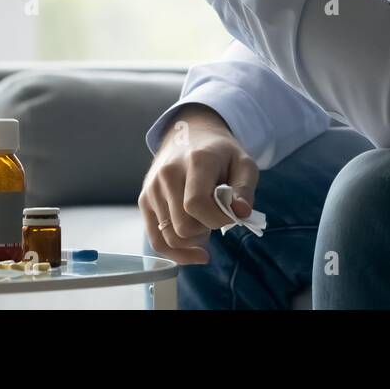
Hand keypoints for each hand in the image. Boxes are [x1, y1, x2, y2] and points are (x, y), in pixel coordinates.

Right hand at [139, 104, 259, 264]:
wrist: (189, 135)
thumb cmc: (220, 154)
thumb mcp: (243, 163)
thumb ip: (245, 189)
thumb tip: (241, 213)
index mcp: (195, 161)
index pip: (196, 204)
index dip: (217, 219)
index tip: (231, 215)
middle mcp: (168, 174)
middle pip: (183, 226)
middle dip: (206, 231)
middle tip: (216, 217)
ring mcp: (152, 188)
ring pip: (170, 237)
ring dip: (193, 240)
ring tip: (204, 223)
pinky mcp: (144, 200)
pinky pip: (156, 240)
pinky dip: (176, 253)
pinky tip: (194, 252)